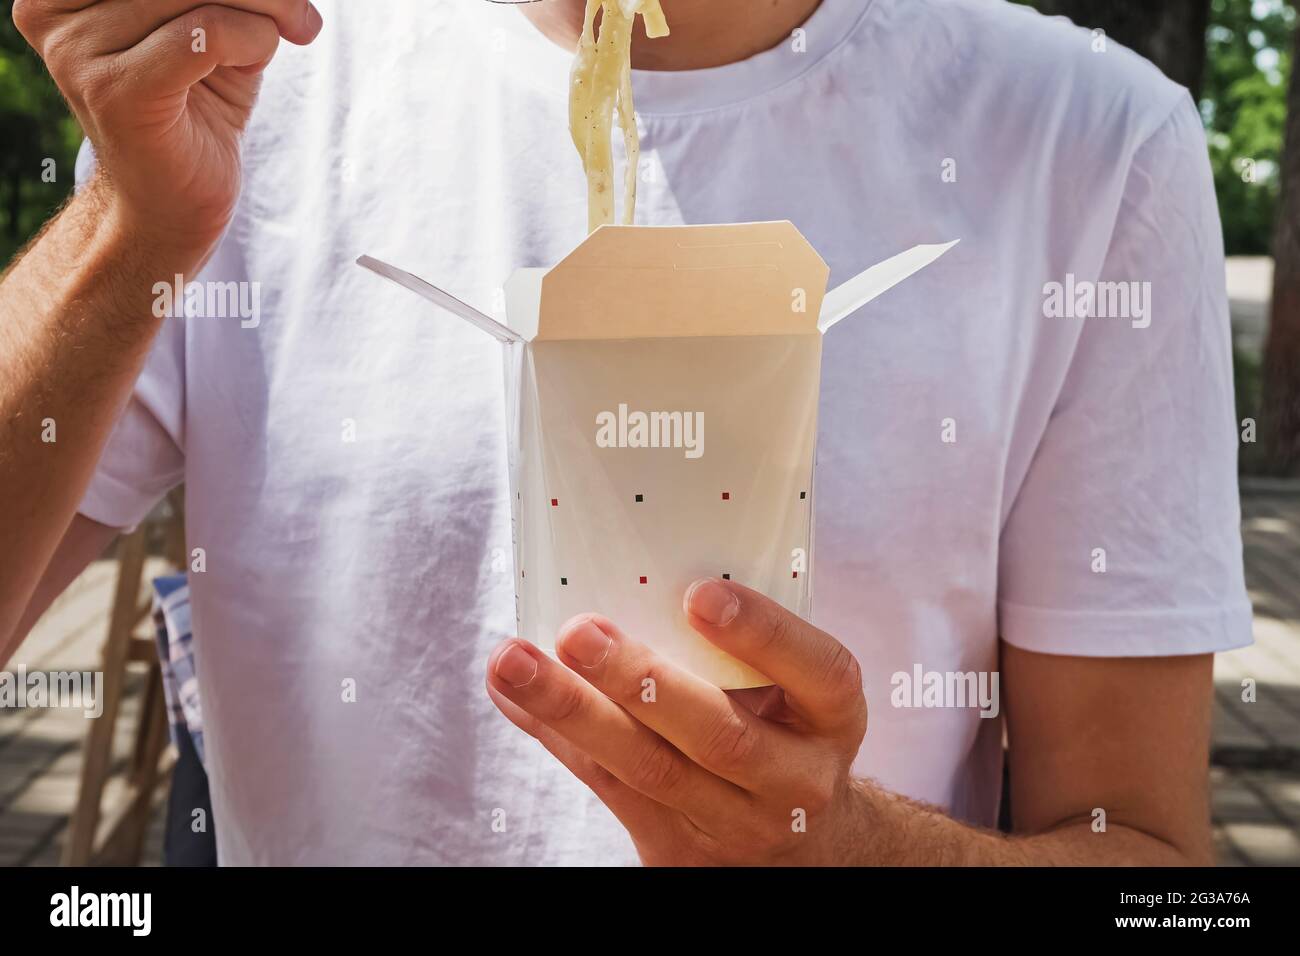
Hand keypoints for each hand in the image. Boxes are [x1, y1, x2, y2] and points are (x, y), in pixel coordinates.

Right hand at [12, 0, 322, 256]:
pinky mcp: (117, 92)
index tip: (275, 3)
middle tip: (301, 15)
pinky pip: (205, 35)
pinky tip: (251, 68)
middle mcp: (53, 10)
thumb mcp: (210, 27)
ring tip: (286, 35)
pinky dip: (250, 41)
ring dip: (263, 14)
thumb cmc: (194, 109)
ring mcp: (78, 51)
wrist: (173, 204)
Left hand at [485, 578, 869, 864]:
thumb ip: (747, 642)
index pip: (818, 672)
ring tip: (514, 661)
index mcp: (833, 717)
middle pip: (716, 734)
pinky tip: (515, 696)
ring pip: (648, 770)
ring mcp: (737, 825)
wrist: (802, 851)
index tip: (699, 594)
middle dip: (640, 681)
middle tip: (579, 631)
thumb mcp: (800, 691)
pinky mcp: (680, 854)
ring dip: (573, 711)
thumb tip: (637, 557)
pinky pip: (609, 790)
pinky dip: (557, 737)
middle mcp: (796, 779)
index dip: (763, 633)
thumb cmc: (786, 732)